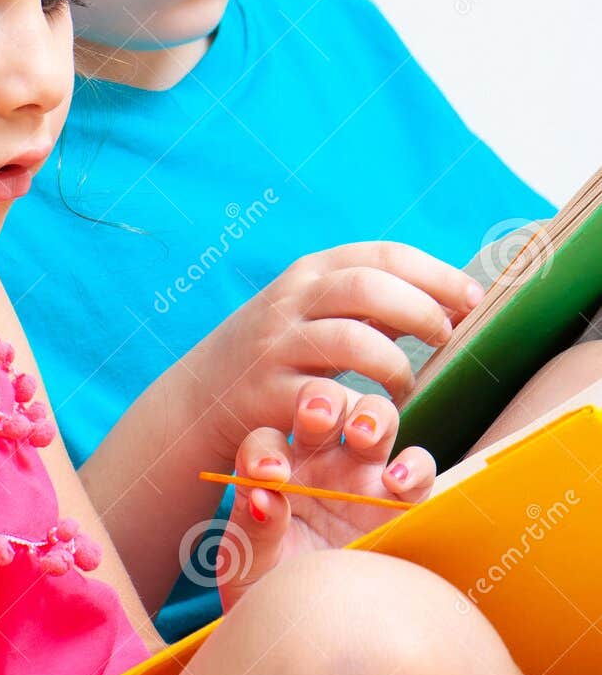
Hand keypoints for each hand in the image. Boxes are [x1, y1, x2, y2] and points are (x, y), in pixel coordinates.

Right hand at [186, 240, 482, 464]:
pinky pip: (329, 400)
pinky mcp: (267, 394)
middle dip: (421, 311)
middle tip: (448, 339)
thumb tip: (452, 296)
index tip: (473, 299)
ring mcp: (277, 347)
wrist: (200, 398)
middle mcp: (292, 301)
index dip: (436, 274)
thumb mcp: (314, 310)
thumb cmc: (277, 354)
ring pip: (351, 341)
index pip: (383, 255)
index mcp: (312, 272)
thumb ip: (369, 300)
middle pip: (368, 287)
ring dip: (395, 366)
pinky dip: (362, 410)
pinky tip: (373, 420)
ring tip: (406, 386)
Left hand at [217, 376, 435, 612]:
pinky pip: (417, 471)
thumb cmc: (270, 596)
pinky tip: (394, 483)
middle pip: (323, 407)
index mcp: (274, 472)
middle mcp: (318, 465)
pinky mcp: (401, 505)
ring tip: (361, 435)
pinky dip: (413, 466)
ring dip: (369, 415)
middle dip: (321, 401)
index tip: (264, 476)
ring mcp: (362, 479)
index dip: (263, 450)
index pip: (264, 441)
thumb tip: (265, 495)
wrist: (314, 642)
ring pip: (374, 420)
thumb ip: (253, 529)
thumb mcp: (247, 567)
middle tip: (315, 418)